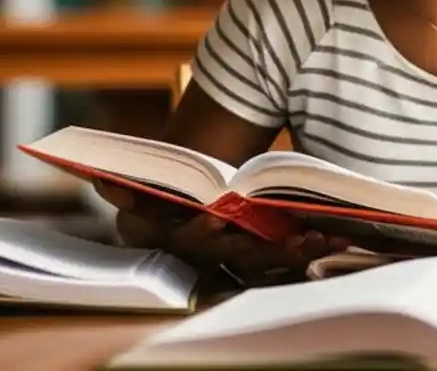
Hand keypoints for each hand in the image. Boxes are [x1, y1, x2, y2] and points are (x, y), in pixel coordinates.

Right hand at [93, 180, 348, 285]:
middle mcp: (211, 252)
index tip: (217, 215)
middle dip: (264, 244)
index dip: (202, 229)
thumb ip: (123, 188)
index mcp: (180, 237)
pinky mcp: (266, 252)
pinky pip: (290, 254)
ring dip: (296, 249)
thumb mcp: (142, 192)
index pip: (189, 237)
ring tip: (323, 237)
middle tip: (294, 238)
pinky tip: (338, 238)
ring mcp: (240, 255)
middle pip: (238, 252)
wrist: (186, 210)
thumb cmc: (165, 197)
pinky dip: (313, 247)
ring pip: (269, 256)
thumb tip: (98, 179)